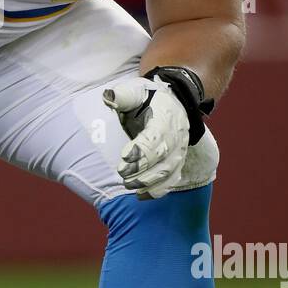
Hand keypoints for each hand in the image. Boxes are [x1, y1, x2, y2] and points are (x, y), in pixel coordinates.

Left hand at [103, 77, 189, 198]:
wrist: (171, 103)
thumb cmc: (148, 98)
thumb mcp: (136, 91)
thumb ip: (123, 95)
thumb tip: (108, 96)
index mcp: (167, 117)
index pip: (157, 136)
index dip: (143, 149)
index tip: (124, 157)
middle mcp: (177, 135)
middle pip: (164, 158)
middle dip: (143, 169)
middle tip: (122, 175)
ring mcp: (179, 151)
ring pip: (169, 172)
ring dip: (149, 182)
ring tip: (128, 186)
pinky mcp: (177, 162)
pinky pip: (171, 180)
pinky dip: (158, 191)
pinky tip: (141, 196)